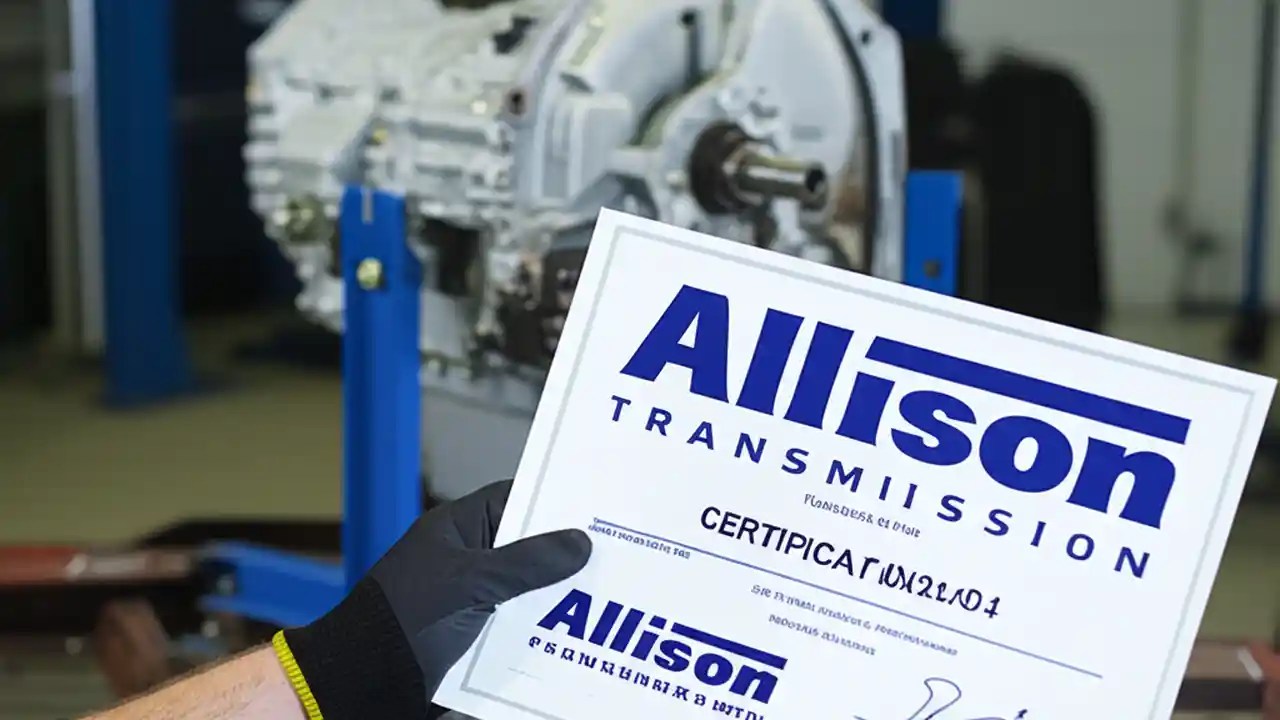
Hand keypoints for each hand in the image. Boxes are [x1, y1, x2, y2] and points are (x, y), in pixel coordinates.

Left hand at [278, 480, 591, 719]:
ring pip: (528, 586)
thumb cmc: (407, 616)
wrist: (366, 676)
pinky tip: (578, 631)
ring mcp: (472, 596)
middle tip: (615, 551)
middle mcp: (467, 557)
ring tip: (609, 592)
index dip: (551, 501)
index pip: (512, 499)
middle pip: (527, 545)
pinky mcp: (476, 632)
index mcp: (458, 528)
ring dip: (559, 593)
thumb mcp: (471, 582)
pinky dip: (544, 625)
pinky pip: (519, 621)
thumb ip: (526, 562)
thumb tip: (580, 543)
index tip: (594, 505)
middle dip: (565, 552)